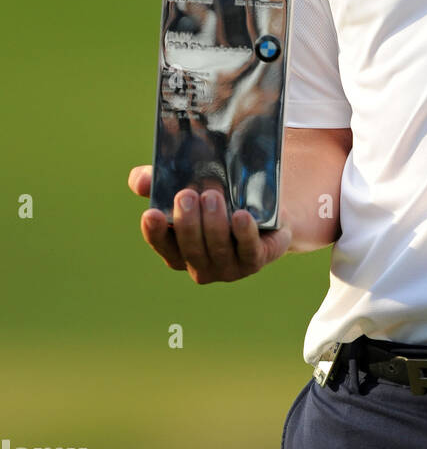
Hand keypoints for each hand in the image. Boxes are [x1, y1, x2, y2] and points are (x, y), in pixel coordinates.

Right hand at [128, 165, 291, 283]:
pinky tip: (241, 216)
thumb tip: (139, 181)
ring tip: (213, 196)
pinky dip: (244, 234)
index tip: (151, 213)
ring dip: (214, 224)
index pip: (162, 245)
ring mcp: (229, 266)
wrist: (266, 207)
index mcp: (179, 249)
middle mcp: (201, 264)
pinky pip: (249, 251)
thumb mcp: (188, 184)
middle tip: (187, 195)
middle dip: (188, 223)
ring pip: (218, 249)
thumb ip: (158, 181)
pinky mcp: (255, 259)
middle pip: (191, 249)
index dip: (155, 232)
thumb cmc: (218, 197)